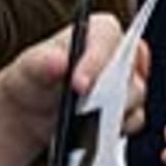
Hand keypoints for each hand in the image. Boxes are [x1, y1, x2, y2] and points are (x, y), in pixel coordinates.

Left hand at [0, 14, 147, 148]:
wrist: (34, 112)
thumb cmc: (35, 78)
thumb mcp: (30, 66)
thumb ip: (42, 62)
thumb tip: (59, 60)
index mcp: (97, 31)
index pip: (108, 36)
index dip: (96, 59)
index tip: (79, 85)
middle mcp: (117, 53)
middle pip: (128, 66)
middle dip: (108, 90)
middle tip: (84, 109)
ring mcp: (126, 82)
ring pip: (135, 94)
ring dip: (113, 111)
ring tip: (86, 125)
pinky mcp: (127, 110)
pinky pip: (134, 120)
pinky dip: (117, 129)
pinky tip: (97, 134)